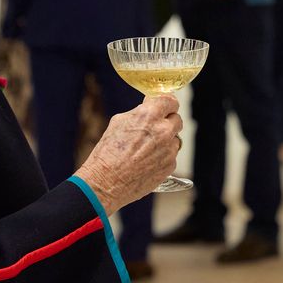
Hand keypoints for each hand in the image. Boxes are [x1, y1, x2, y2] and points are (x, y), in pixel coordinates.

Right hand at [73, 94, 182, 211]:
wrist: (106, 181)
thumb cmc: (108, 152)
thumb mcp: (118, 122)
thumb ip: (139, 112)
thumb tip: (149, 107)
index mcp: (150, 115)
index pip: (170, 101)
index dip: (167, 104)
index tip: (164, 107)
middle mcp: (163, 131)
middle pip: (177, 119)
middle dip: (167, 122)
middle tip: (154, 128)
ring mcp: (169, 149)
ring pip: (175, 139)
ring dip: (165, 140)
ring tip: (146, 149)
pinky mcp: (170, 165)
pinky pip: (171, 155)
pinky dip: (162, 156)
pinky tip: (146, 161)